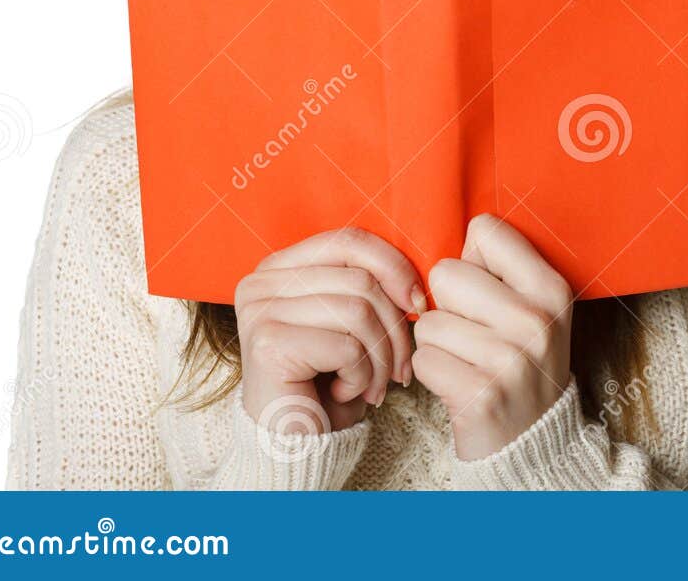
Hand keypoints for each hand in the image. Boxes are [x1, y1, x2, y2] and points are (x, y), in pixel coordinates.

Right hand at [234, 227, 425, 435]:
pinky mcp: (267, 345)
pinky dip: (361, 376)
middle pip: (361, 279)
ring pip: (358, 311)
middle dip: (395, 327)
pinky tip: (345, 392)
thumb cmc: (328, 381)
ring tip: (375, 384)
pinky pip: (347, 346)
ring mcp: (260, 311)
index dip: (396, 269)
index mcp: (280, 266)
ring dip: (382, 356)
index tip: (419, 305)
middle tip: (400, 368)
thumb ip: (370, 284)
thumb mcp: (352, 322)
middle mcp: (261, 282)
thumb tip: (427, 268)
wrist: (294, 445)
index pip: (351, 241)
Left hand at [413, 213, 574, 460]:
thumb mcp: (531, 309)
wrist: (532, 441)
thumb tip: (456, 229)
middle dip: (447, 304)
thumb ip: (498, 268)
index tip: (487, 290)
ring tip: (467, 361)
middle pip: (446, 273)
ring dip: (437, 343)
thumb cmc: (518, 360)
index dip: (472, 260)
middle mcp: (537, 320)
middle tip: (474, 333)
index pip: (485, 231)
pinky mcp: (480, 395)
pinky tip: (459, 383)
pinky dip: (431, 373)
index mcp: (551, 288)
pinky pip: (423, 359)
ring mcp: (511, 359)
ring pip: (429, 321)